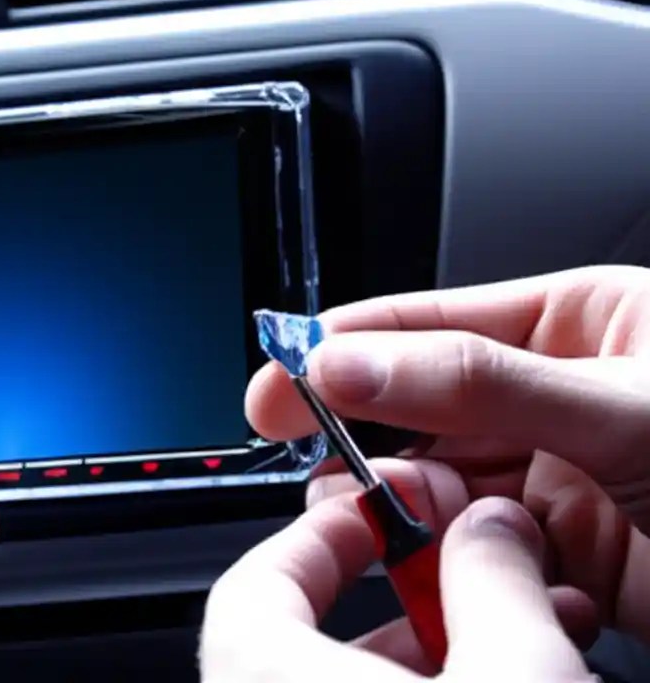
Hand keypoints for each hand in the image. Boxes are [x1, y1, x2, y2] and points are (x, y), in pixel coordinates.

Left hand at [201, 491, 599, 680]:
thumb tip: (489, 529)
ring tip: (525, 634)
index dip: (325, 531)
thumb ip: (494, 581)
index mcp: (265, 677)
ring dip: (438, 655)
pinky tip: (519, 681)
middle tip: (465, 571)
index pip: (257, 578)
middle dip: (408, 594)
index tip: (379, 508)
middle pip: (314, 636)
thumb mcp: (516, 675)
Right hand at [247, 265, 649, 640]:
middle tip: (325, 474)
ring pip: (440, 489)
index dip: (344, 348)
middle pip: (420, 414)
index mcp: (575, 324)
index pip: (429, 322)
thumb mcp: (617, 407)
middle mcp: (558, 395)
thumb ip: (476, 384)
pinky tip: (445, 570)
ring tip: (389, 528)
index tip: (277, 380)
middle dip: (370, 449)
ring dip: (405, 513)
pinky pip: (475, 555)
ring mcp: (561, 474)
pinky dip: (449, 569)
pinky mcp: (566, 551)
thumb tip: (349, 364)